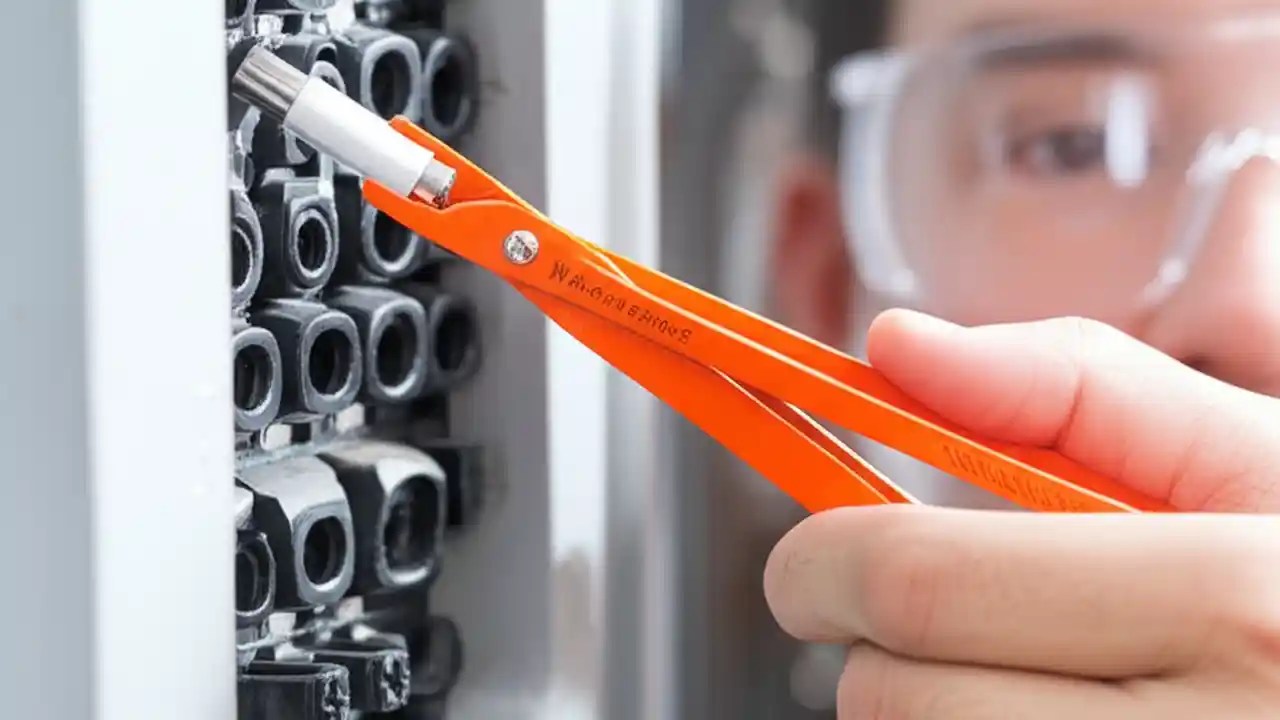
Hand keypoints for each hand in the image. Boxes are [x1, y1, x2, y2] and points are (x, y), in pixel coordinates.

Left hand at [764, 311, 1279, 717]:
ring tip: (1033, 686)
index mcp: (1241, 606)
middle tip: (932, 626)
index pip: (920, 586)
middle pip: (896, 704)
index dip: (821, 560)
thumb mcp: (1265, 462)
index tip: (808, 557)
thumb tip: (894, 346)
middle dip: (875, 652)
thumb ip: (1077, 388)